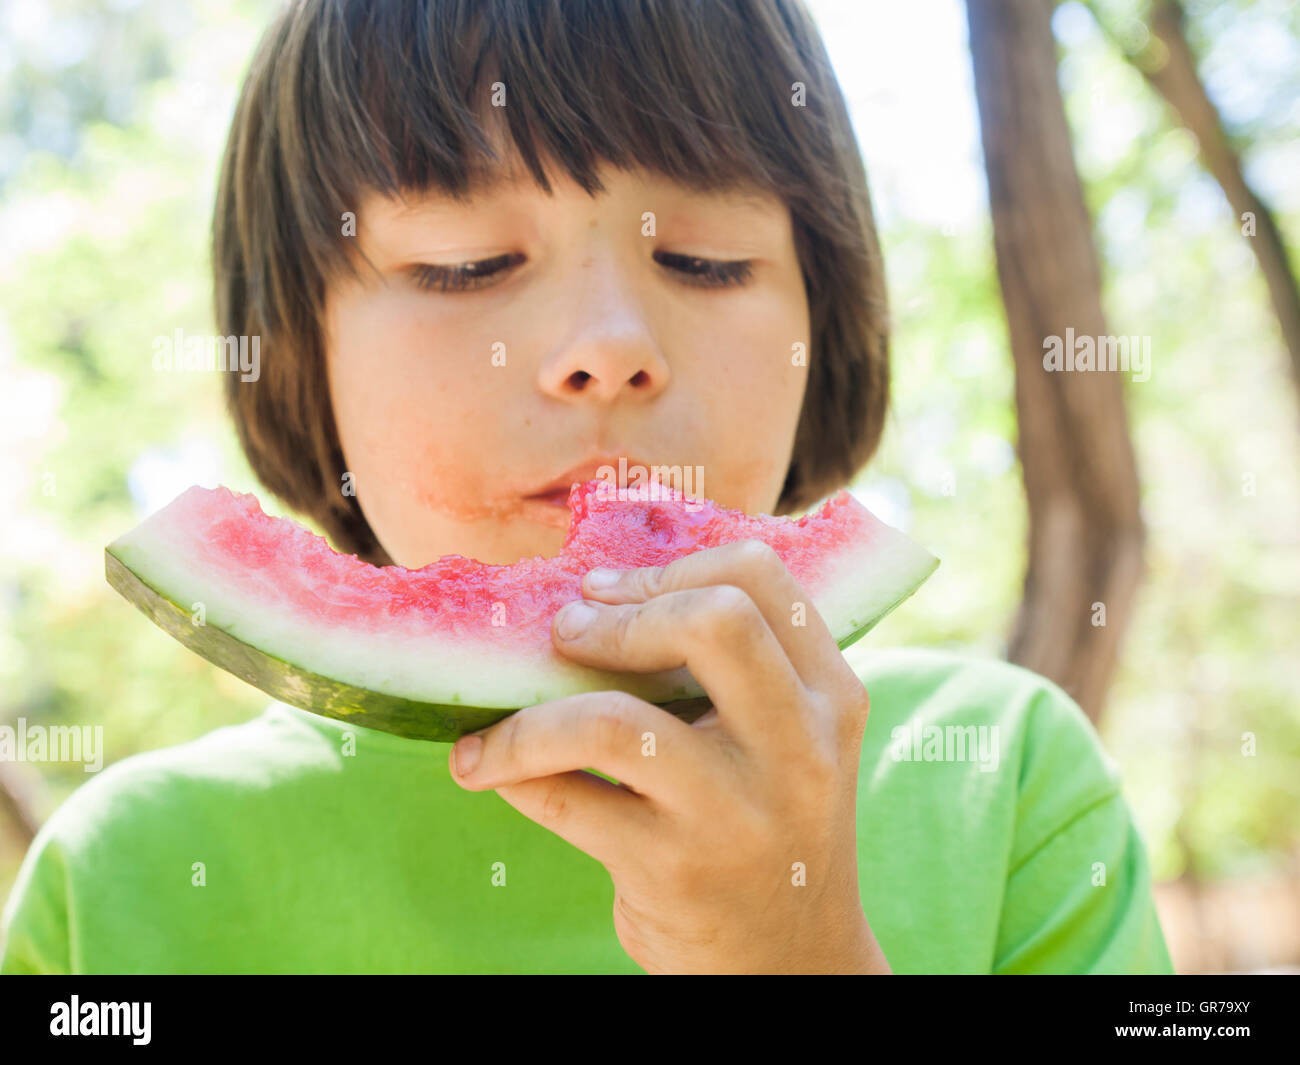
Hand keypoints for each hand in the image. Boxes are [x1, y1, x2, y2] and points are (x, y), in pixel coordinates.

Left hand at [449, 539, 890, 973]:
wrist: (789, 965)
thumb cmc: (766, 830)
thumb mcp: (786, 744)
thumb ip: (733, 674)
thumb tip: (594, 599)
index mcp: (828, 697)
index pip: (759, 577)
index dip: (669, 569)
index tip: (609, 591)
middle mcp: (797, 749)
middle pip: (713, 622)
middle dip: (618, 617)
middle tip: (567, 634)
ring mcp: (736, 813)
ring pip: (614, 722)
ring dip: (531, 718)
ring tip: (496, 730)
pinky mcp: (673, 872)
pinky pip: (564, 800)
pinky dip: (510, 773)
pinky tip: (488, 771)